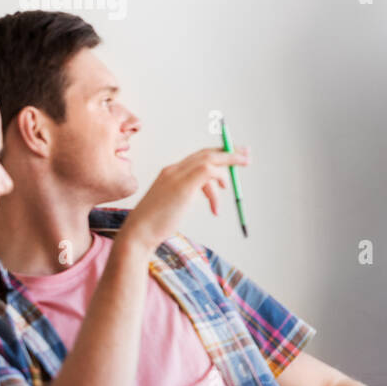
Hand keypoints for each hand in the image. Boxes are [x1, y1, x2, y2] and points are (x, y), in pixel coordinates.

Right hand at [119, 146, 249, 251]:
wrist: (139, 232)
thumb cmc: (156, 223)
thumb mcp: (176, 203)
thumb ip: (190, 193)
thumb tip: (211, 191)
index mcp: (171, 172)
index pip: (199, 156)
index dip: (218, 154)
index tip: (234, 156)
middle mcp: (175, 169)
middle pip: (207, 153)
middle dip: (230, 153)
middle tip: (247, 156)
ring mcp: (178, 174)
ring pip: (210, 159)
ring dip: (227, 168)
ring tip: (228, 190)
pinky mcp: (184, 184)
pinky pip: (209, 170)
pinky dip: (218, 182)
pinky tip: (215, 207)